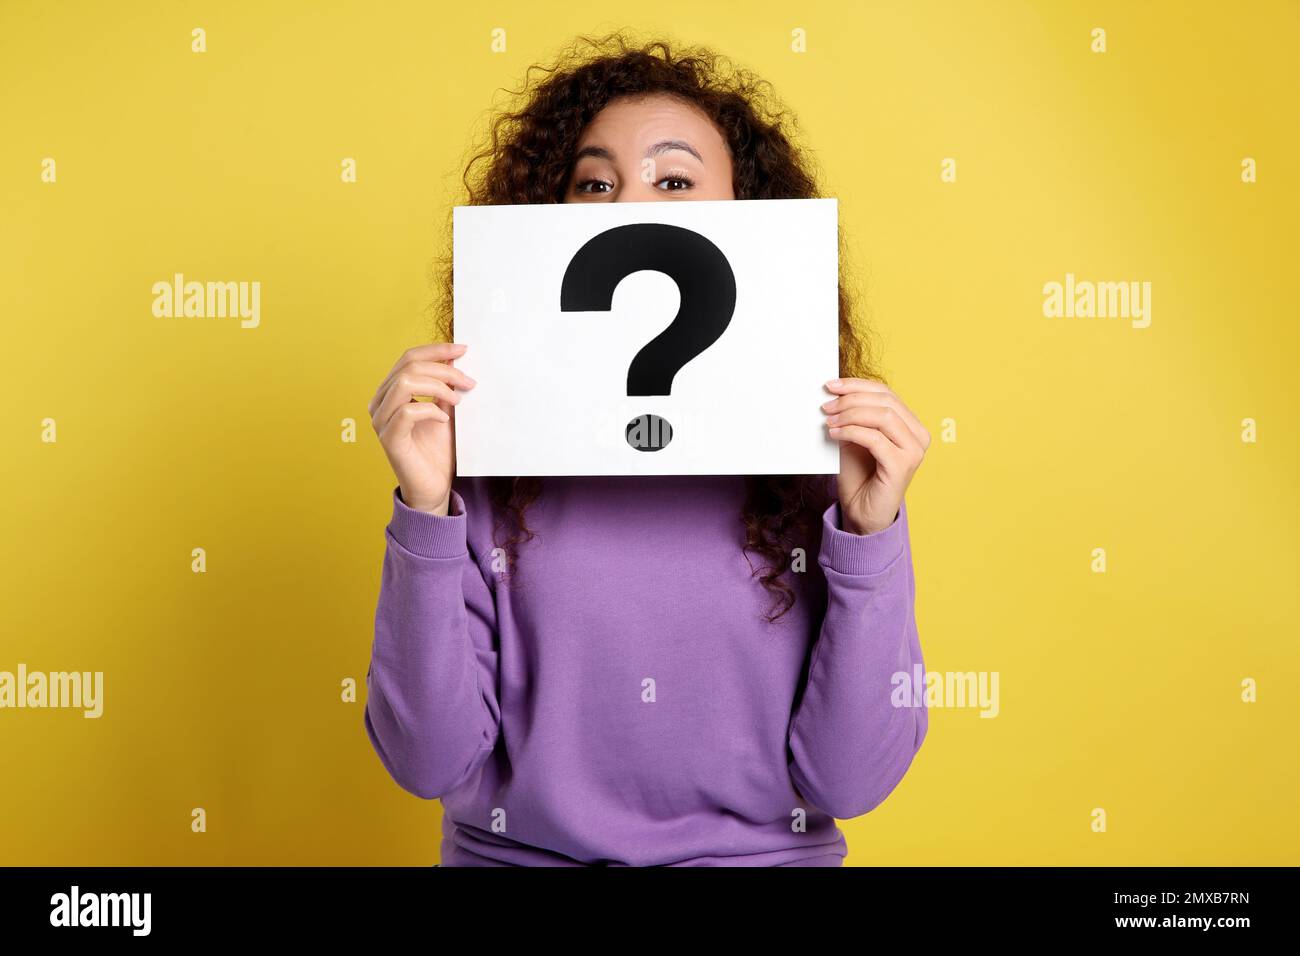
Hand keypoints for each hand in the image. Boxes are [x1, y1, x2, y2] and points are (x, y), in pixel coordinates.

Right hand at [368, 343, 475, 514]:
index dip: (436, 350)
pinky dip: (431, 410)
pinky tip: (444, 420)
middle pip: (408, 367)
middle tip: (468, 382)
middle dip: (443, 369)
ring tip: (457, 400)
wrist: (434, 487)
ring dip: (438, 387)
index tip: (463, 349)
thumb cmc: (437, 450)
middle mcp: (379, 403)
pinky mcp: (389, 439)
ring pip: (404, 383)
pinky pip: (407, 412)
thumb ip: (444, 386)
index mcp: (390, 392)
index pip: (408, 358)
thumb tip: (454, 357)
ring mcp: (381, 421)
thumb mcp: (445, 410)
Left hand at [821, 378, 928, 535]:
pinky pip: (875, 439)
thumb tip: (834, 395)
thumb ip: (853, 417)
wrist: (863, 513)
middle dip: (851, 399)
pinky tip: (834, 434)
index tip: (831, 385)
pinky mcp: (902, 466)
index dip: (857, 385)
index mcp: (910, 425)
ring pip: (883, 416)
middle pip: (885, 401)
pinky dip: (851, 432)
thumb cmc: (860, 476)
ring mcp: (914, 451)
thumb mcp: (855, 439)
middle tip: (826, 405)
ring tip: (829, 420)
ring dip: (850, 414)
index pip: (886, 393)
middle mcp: (918, 436)